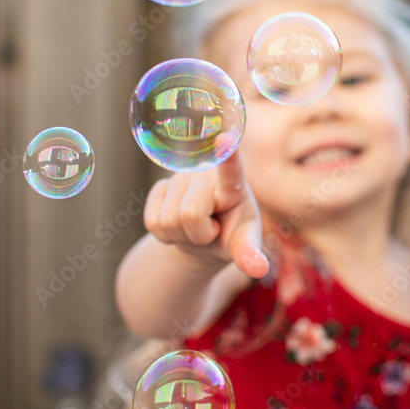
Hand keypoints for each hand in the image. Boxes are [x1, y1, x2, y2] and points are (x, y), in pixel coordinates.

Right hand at [143, 150, 268, 278]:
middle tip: (210, 230)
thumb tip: (257, 270)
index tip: (224, 138)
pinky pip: (152, 222)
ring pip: (167, 220)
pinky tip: (178, 226)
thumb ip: (250, 254)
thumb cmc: (231, 235)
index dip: (226, 155)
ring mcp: (180, 179)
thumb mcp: (244, 244)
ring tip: (197, 227)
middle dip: (199, 234)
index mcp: (233, 184)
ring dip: (181, 235)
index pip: (231, 170)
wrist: (206, 238)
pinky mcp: (159, 189)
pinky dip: (165, 236)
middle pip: (189, 213)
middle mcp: (206, 174)